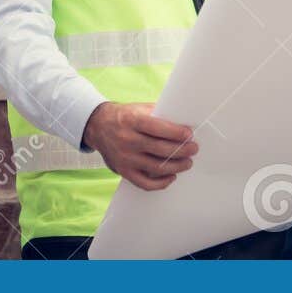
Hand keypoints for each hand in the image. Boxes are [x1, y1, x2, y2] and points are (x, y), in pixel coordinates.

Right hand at [82, 101, 198, 189]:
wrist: (98, 126)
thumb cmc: (124, 116)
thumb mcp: (139, 108)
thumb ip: (159, 114)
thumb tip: (184, 121)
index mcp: (132, 121)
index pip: (158, 128)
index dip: (177, 133)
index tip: (189, 134)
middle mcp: (128, 140)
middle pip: (161, 150)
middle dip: (182, 150)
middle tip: (193, 149)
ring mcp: (125, 158)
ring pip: (156, 167)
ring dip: (177, 166)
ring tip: (187, 162)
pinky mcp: (124, 171)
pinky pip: (145, 183)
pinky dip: (161, 183)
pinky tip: (171, 176)